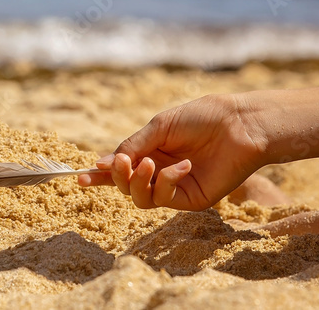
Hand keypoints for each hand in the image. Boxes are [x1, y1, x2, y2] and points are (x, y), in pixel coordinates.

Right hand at [78, 93, 267, 210]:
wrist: (238, 125)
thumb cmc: (201, 118)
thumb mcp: (159, 127)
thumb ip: (132, 145)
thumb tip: (104, 164)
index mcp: (150, 152)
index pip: (120, 168)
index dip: (100, 175)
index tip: (80, 178)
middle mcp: (159, 172)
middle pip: (125, 186)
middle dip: (118, 177)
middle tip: (122, 163)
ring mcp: (174, 188)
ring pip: (140, 199)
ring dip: (138, 182)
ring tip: (149, 164)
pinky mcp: (191, 200)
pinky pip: (164, 199)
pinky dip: (166, 181)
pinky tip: (181, 166)